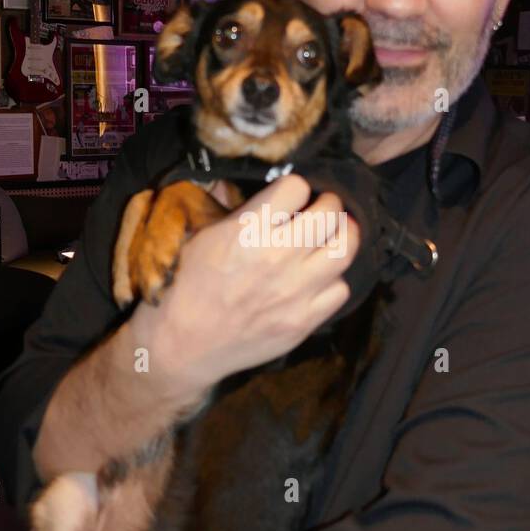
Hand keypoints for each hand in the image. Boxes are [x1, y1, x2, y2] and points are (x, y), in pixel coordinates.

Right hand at [131, 173, 359, 396]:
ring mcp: (295, 291)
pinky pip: (340, 290)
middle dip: (328, 204)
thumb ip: (235, 210)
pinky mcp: (304, 320)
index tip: (293, 195)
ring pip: (345, 249)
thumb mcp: (202, 236)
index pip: (297, 187)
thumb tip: (251, 186)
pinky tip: (320, 278)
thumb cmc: (187, 287)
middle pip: (330, 213)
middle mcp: (277, 257)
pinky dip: (334, 280)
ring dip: (344, 235)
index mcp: (248, 231)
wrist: (184, 345)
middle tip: (322, 208)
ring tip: (334, 235)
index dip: (296, 187)